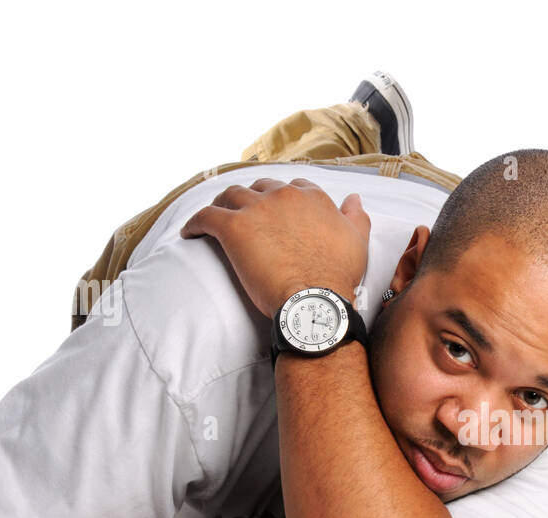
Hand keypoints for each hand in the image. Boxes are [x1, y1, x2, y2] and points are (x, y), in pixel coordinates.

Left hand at [180, 178, 370, 316]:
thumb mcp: (357, 242)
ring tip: (217, 219)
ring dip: (222, 204)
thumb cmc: (337, 277)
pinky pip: (205, 216)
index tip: (276, 213)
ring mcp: (256, 209)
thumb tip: (354, 198)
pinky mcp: (233, 227)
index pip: (293, 187)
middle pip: (259, 188)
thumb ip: (356, 216)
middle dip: (252, 199)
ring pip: (230, 195)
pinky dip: (196, 222)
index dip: (283, 199)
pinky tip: (191, 232)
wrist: (315, 301)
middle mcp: (284, 195)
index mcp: (312, 198)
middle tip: (245, 218)